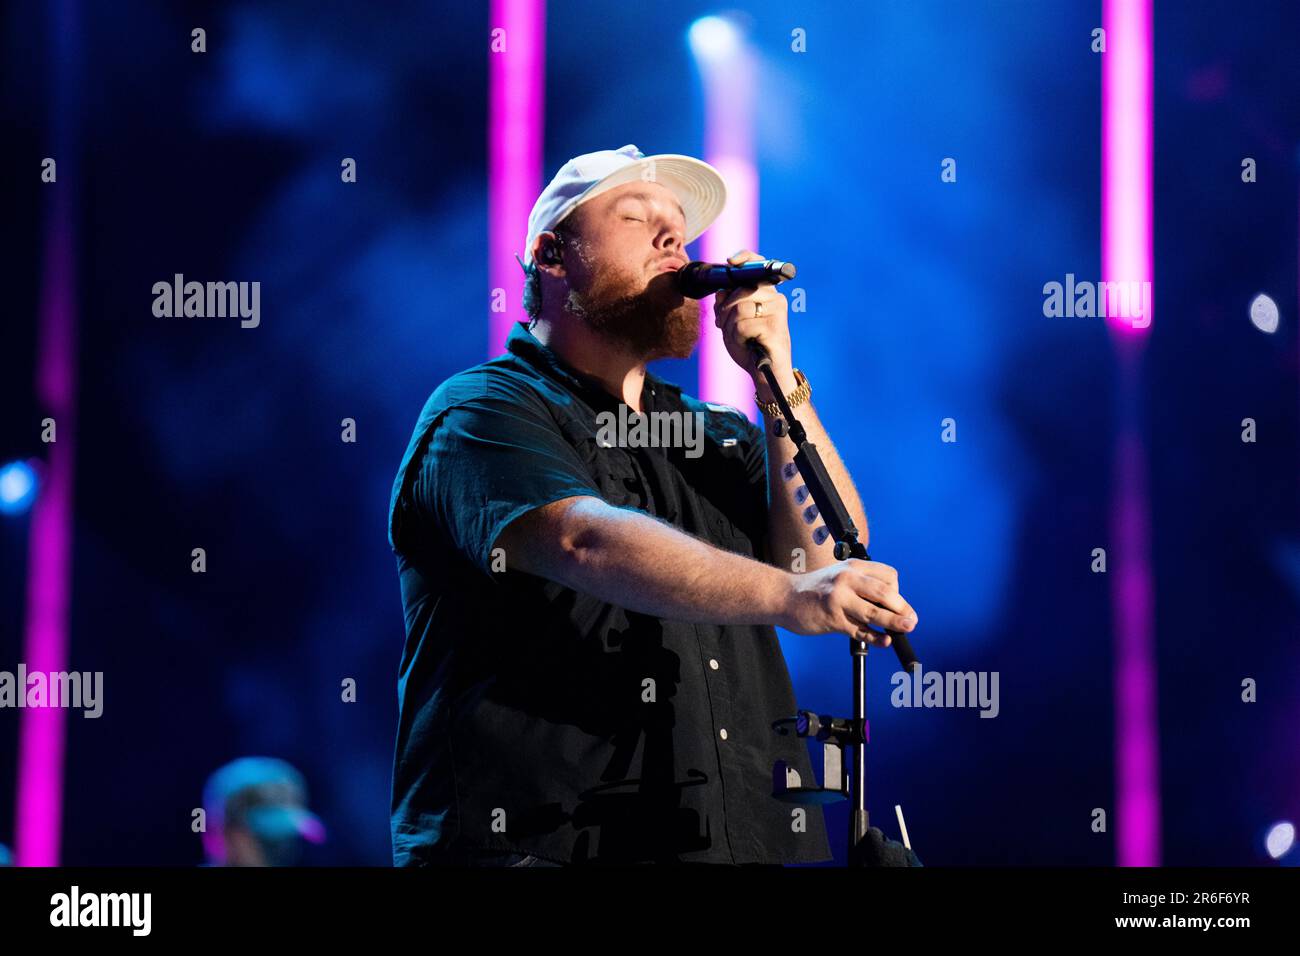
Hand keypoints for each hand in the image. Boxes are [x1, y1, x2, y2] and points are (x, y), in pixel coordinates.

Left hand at [713, 249, 795, 397]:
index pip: (759, 266)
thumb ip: (724, 306)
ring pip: (738, 308)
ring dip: (731, 327)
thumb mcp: (730, 324)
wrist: (766, 373)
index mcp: (765, 293)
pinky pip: (743, 325)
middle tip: (727, 326)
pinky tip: (747, 343)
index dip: (745, 259)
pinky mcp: (776, 326)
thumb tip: (720, 292)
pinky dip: (738, 337)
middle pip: (739, 291)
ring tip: (740, 337)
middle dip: (725, 311)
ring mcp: (777, 311)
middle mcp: (775, 298)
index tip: (731, 262)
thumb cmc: (750, 346)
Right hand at [779, 559, 917, 645]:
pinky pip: (860, 630)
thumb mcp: (838, 576)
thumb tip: (888, 605)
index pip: (888, 576)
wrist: (784, 596)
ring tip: (907, 628)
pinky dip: (875, 637)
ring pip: (874, 612)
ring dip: (894, 622)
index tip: (897, 604)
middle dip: (902, 608)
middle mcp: (847, 579)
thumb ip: (860, 585)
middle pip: (884, 593)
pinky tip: (884, 640)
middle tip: (911, 620)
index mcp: (852, 567)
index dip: (897, 591)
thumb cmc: (813, 590)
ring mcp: (839, 599)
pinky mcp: (832, 618)